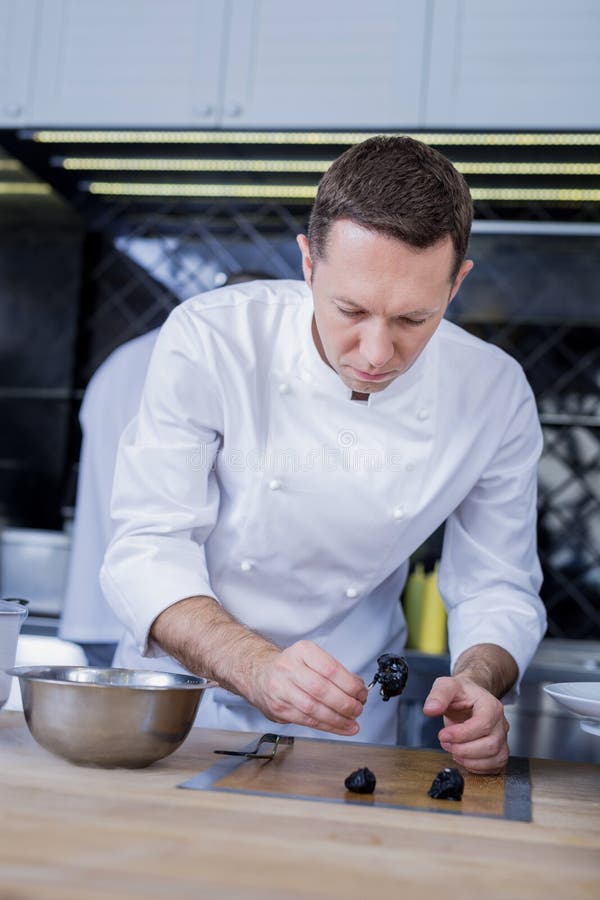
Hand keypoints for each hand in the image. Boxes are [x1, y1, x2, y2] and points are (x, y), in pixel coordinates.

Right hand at [248, 640, 367, 735]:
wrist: (259, 674)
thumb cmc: (290, 667)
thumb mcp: (310, 658)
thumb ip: (332, 671)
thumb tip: (358, 689)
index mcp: (302, 651)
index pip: (330, 669)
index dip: (350, 684)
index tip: (361, 692)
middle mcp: (289, 668)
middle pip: (322, 690)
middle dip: (345, 703)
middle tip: (358, 708)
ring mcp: (281, 689)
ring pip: (314, 708)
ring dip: (338, 719)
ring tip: (353, 721)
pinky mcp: (279, 709)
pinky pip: (307, 721)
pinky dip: (328, 726)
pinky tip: (341, 727)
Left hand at [423, 675, 509, 773]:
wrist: (470, 696)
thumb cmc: (461, 692)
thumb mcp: (446, 686)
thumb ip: (438, 696)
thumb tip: (430, 709)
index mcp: (490, 705)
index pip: (483, 724)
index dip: (462, 734)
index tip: (443, 735)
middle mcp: (500, 722)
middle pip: (490, 745)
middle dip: (464, 749)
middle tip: (445, 743)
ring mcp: (502, 737)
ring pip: (495, 758)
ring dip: (470, 760)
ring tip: (453, 750)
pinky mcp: (499, 749)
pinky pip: (496, 765)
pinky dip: (478, 767)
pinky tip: (464, 758)